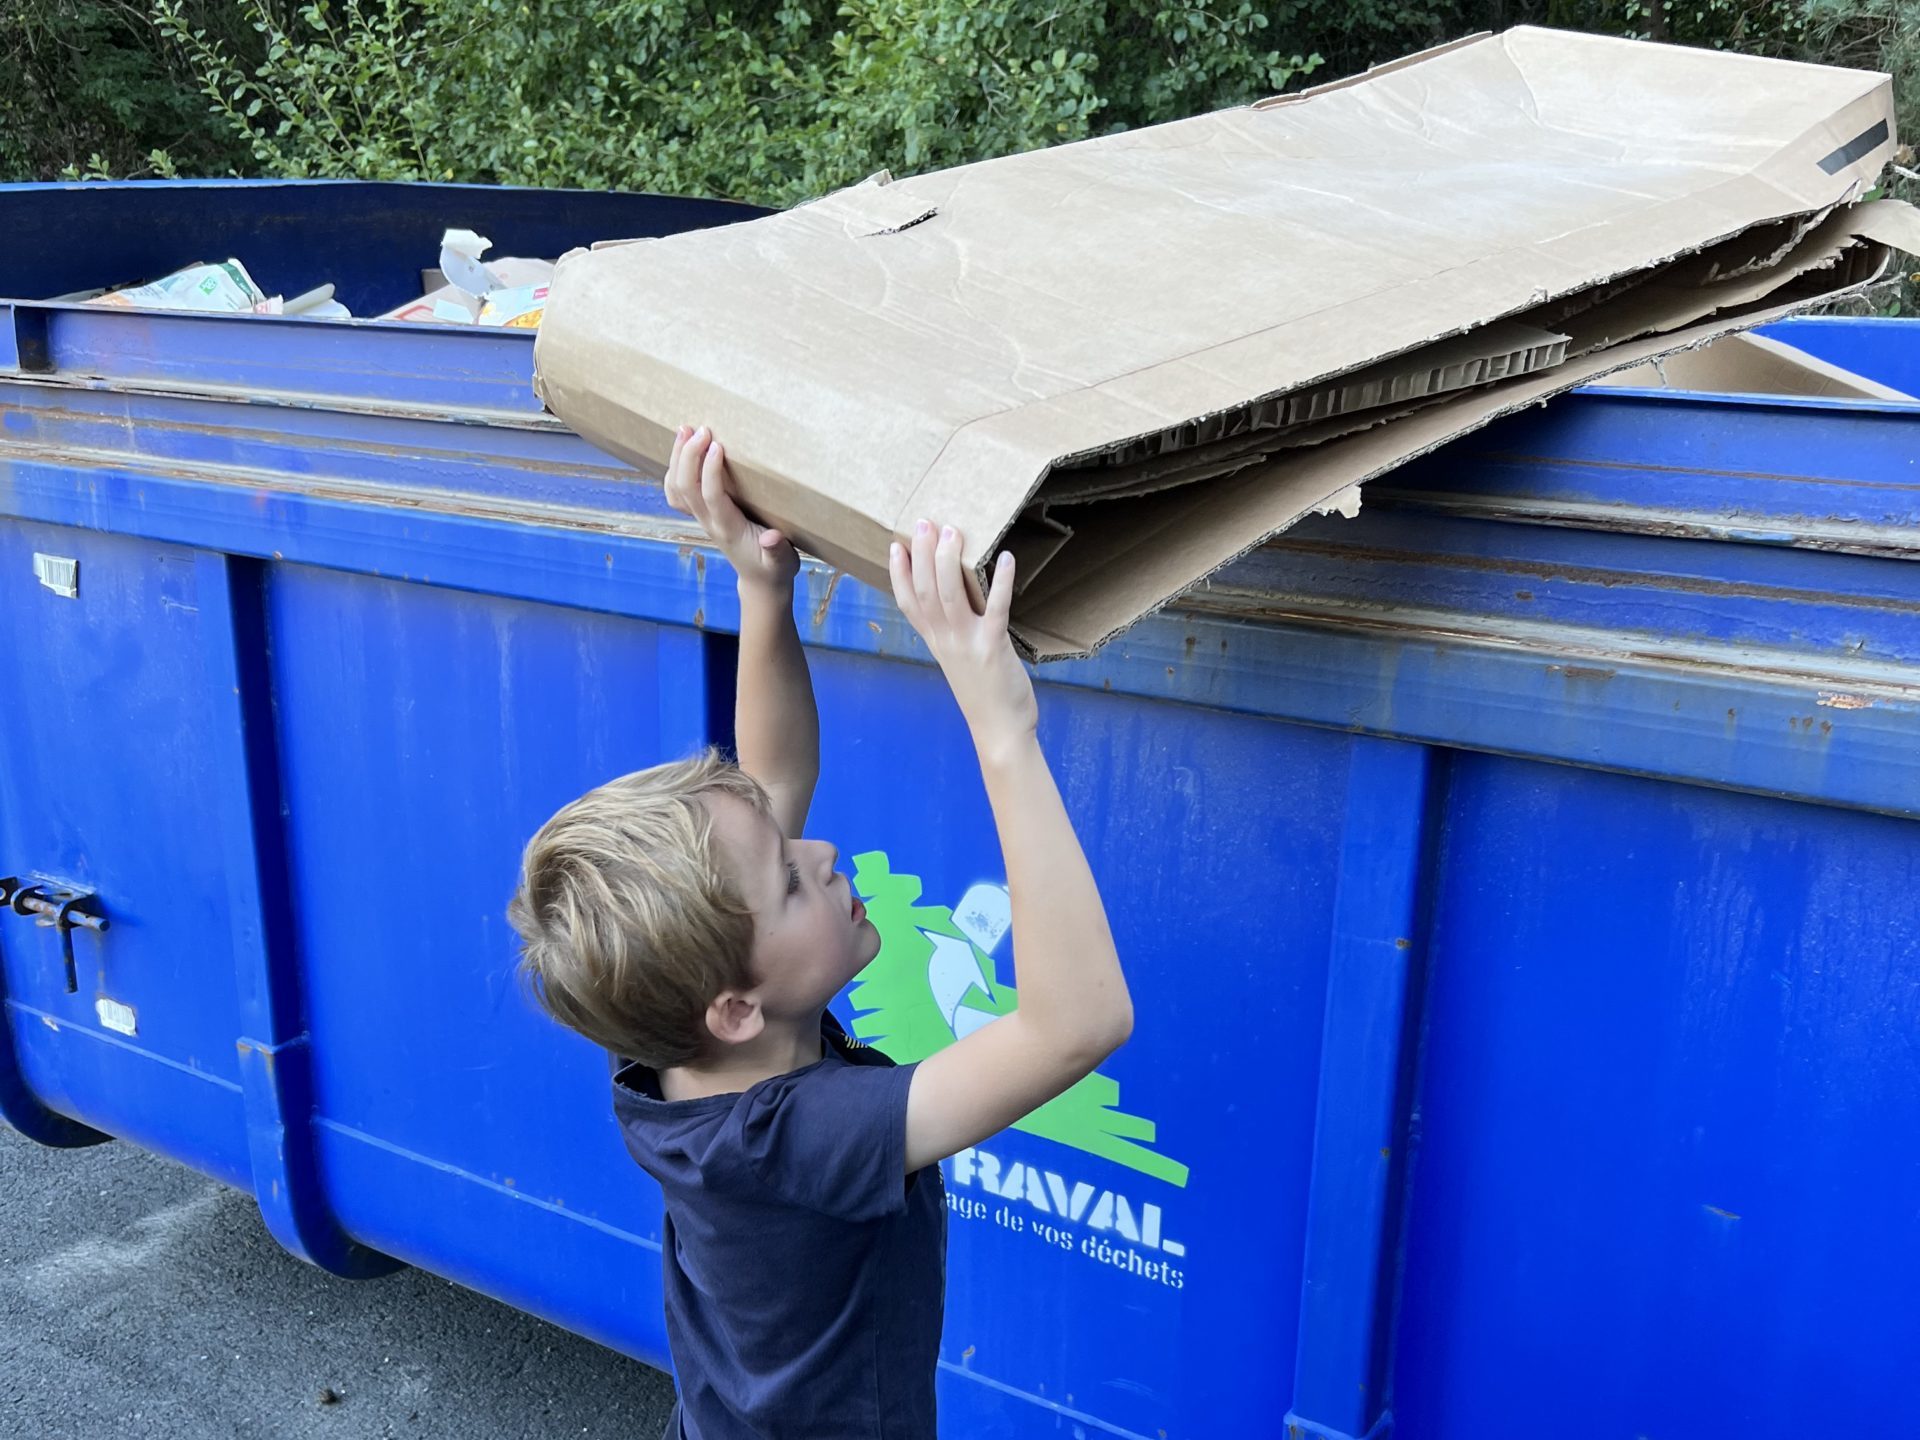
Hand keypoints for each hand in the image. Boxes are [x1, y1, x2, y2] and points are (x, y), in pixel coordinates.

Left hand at [664, 424, 798, 592]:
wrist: (760, 582)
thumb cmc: (775, 569)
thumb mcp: (784, 563)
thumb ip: (778, 551)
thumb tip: (771, 538)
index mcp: (729, 529)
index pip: (711, 496)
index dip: (709, 471)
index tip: (717, 445)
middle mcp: (710, 522)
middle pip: (686, 487)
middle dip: (689, 456)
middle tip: (701, 429)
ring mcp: (702, 519)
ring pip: (677, 488)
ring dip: (677, 458)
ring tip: (684, 430)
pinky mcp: (702, 515)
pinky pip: (677, 493)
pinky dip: (674, 471)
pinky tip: (681, 452)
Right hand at [889, 520, 1037, 758]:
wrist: (999, 731)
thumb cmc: (984, 694)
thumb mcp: (958, 661)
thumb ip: (953, 633)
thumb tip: (956, 602)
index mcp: (935, 642)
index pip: (907, 603)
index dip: (898, 573)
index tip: (895, 544)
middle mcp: (945, 640)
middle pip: (924, 590)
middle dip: (921, 554)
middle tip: (925, 523)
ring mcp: (967, 643)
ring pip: (948, 595)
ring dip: (948, 561)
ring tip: (952, 532)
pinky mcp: (993, 648)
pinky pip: (996, 608)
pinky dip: (1001, 581)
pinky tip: (1007, 559)